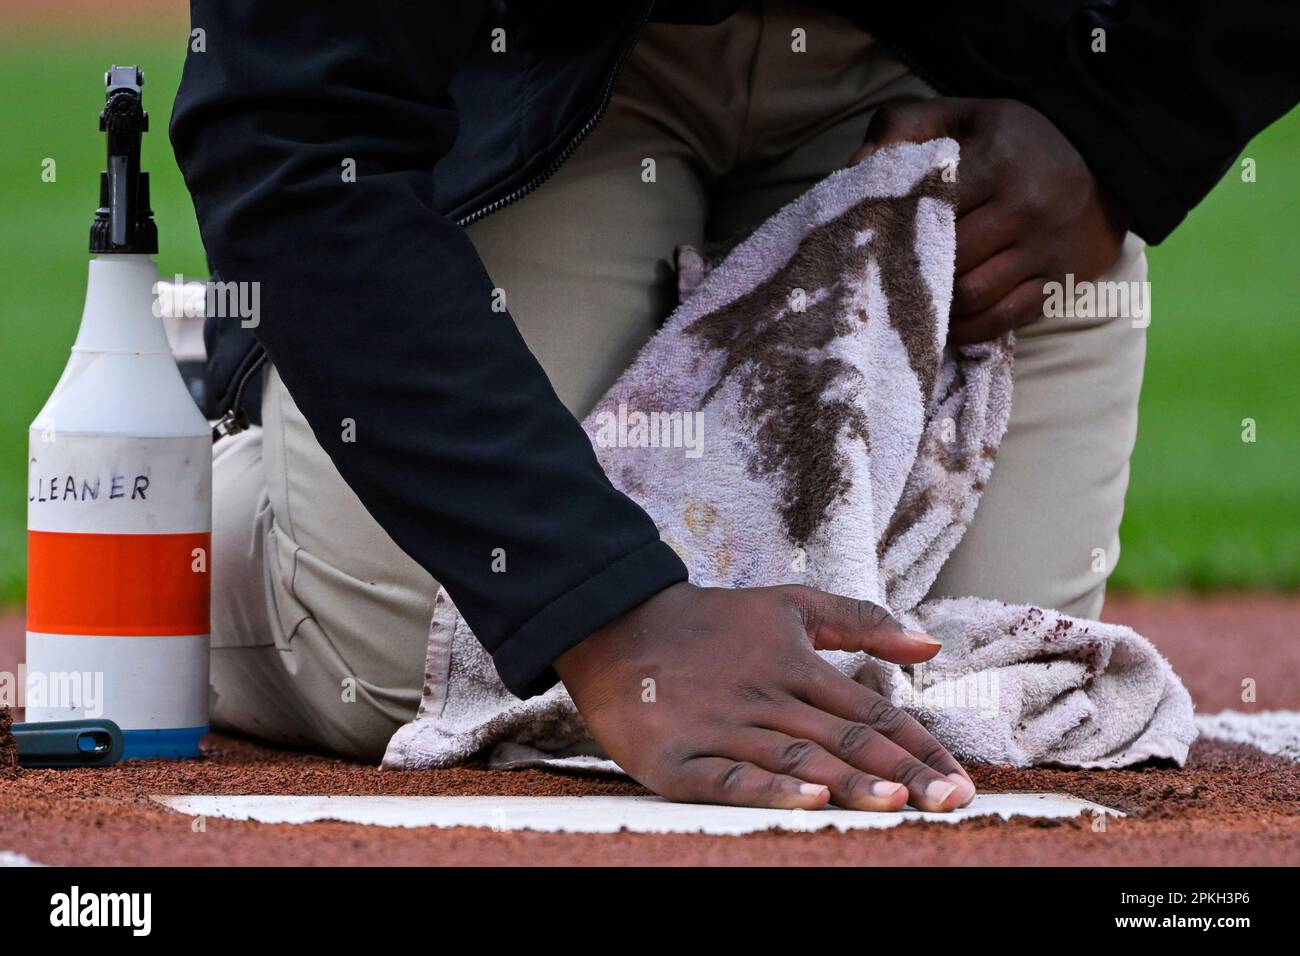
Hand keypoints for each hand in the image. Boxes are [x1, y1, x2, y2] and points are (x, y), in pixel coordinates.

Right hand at [555, 582, 974, 810]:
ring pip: (797, 758)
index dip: (919, 746)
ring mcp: (723, 729)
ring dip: (849, 782)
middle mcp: (767, 698)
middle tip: (953, 803)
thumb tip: (931, 646)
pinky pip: (731, 777)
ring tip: (898, 803)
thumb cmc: (710, 622)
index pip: (872, 713)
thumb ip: (860, 621)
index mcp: (796, 666)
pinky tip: (808, 800)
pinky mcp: (680, 760)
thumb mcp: (788, 606)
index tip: (962, 778)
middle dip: (904, 773)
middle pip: (845, 740)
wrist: (615, 626)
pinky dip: (770, 788)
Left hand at [850, 97, 1128, 342]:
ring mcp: (1048, 246)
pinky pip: (1005, 319)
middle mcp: (1027, 204)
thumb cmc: (1013, 138)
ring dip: (940, 305)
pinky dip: (971, 329)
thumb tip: (854, 169)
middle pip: (949, 258)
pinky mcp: (1063, 278)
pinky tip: (949, 324)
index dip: (897, 230)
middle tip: (889, 282)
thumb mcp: (960, 115)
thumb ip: (902, 128)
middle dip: (915, 272)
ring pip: (974, 295)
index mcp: (996, 160)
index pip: (928, 209)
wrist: (1102, 151)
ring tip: (917, 302)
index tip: (876, 243)